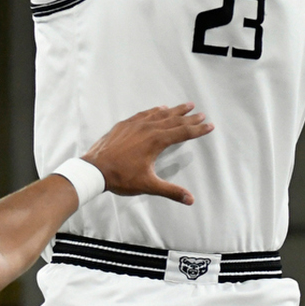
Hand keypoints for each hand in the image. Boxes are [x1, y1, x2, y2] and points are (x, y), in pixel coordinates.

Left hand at [81, 103, 213, 204]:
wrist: (94, 169)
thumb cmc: (121, 177)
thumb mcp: (148, 185)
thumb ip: (170, 191)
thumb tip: (190, 199)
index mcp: (157, 141)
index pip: (183, 133)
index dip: (198, 130)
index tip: (210, 125)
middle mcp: (149, 128)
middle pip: (174, 120)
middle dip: (189, 118)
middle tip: (201, 114)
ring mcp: (136, 124)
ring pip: (160, 114)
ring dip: (174, 110)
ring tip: (186, 105)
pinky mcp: (125, 124)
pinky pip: (144, 114)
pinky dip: (155, 110)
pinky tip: (159, 108)